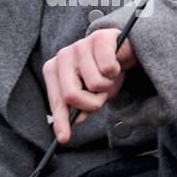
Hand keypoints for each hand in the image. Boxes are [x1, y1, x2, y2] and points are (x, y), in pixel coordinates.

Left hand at [42, 29, 137, 143]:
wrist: (122, 48)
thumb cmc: (103, 72)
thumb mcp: (91, 93)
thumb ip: (81, 106)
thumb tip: (76, 119)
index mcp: (54, 70)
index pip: (57, 100)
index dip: (61, 121)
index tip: (64, 138)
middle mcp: (62, 56)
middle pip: (71, 95)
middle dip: (91, 103)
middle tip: (101, 97)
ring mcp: (79, 45)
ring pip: (95, 83)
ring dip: (107, 85)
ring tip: (108, 76)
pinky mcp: (98, 38)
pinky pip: (108, 68)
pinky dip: (116, 71)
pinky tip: (114, 63)